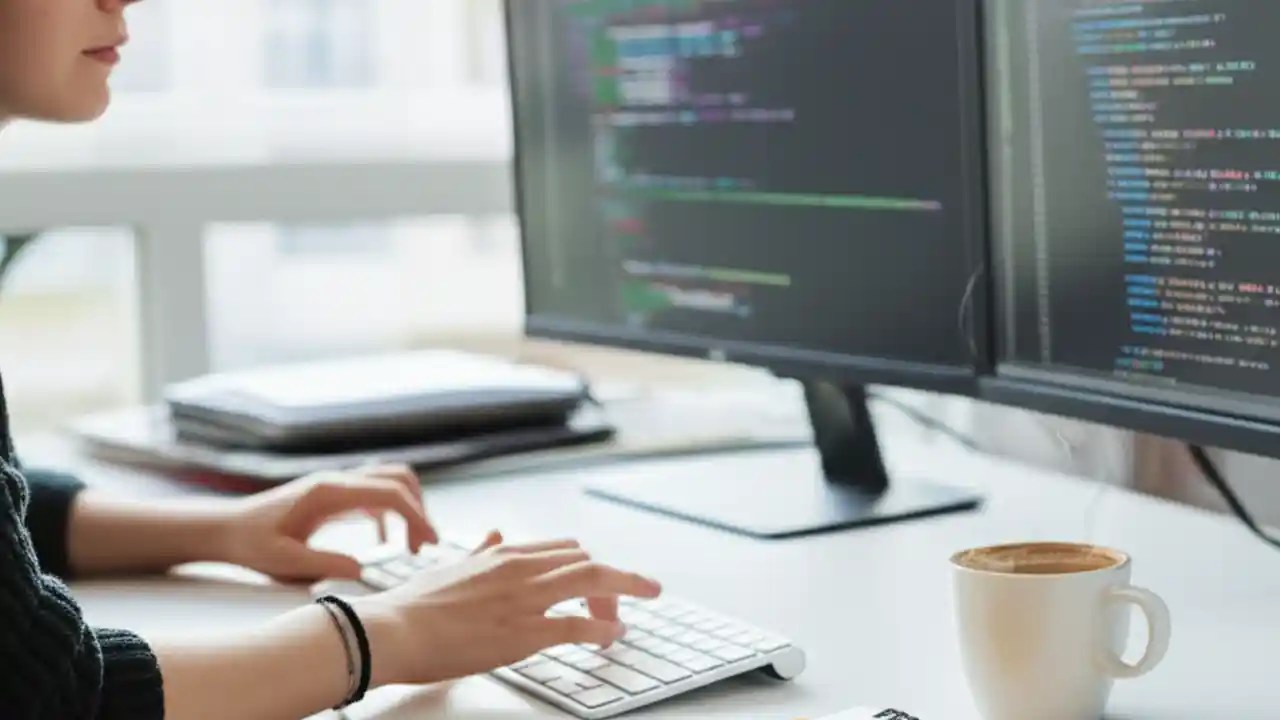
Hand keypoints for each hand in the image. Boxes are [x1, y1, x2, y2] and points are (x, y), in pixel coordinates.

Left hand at [217, 464, 437, 581]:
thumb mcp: (284, 561)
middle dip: (419, 508)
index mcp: (329, 493)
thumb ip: (324, 564)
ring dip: (408, 508)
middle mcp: (337, 481)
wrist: (226, 528)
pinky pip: (375, 495)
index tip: (427, 544)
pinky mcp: (335, 495)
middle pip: (398, 477)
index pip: (388, 494)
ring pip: (390, 482)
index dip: (415, 516)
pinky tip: (385, 543)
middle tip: (422, 546)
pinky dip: (391, 514)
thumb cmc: (250, 544)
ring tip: (411, 545)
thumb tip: (363, 570)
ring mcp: (337, 485)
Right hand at [354, 536, 661, 686]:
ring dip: (623, 592)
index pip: (563, 548)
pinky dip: (604, 628)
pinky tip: (612, 636)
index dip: (586, 565)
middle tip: (628, 595)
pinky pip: (579, 625)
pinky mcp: (525, 632)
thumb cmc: (413, 606)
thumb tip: (496, 533)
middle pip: (586, 560)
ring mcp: (525, 598)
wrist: (392, 631)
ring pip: (593, 580)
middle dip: (612, 578)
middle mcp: (520, 568)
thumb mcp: (451, 566)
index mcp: (502, 553)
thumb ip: (479, 551)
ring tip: (639, 603)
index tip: (596, 582)